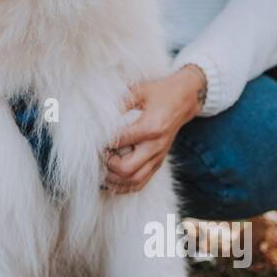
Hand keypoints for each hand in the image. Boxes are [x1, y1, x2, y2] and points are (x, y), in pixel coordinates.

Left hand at [102, 65, 204, 194]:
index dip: (102, 142)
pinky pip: (142, 181)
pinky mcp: (159, 161)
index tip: (91, 140)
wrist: (184, 100)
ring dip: (114, 179)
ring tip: (101, 170)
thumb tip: (99, 114)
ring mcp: (158, 156)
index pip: (120, 141)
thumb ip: (120, 102)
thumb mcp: (140, 90)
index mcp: (151, 127)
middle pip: (127, 169)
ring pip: (134, 180)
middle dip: (108, 166)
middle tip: (98, 156)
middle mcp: (156, 146)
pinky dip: (125, 186)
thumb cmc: (160, 92)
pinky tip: (112, 180)